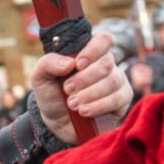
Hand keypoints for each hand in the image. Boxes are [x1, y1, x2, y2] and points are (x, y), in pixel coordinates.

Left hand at [28, 30, 130, 145]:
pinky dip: (99, 105)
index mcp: (88, 53)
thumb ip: (47, 63)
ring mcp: (117, 81)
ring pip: (112, 81)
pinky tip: (84, 112)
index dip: (93, 50)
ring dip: (90, 94)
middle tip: (68, 89)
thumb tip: (70, 63)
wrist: (58, 123)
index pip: (102, 40)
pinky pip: (118, 98)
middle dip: (84, 78)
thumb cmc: (52, 96)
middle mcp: (105, 64)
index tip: (77, 64)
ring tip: (72, 104)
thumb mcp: (40, 78)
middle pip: (106, 62)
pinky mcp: (123, 99)